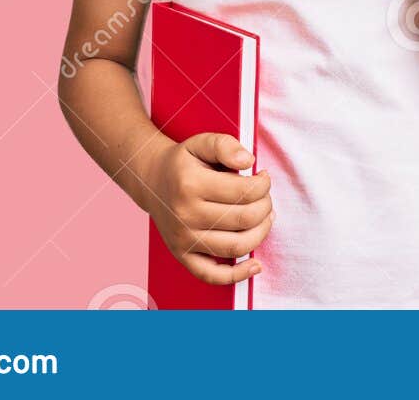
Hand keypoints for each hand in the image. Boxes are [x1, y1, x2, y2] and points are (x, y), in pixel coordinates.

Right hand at [143, 132, 273, 285]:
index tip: (263, 177)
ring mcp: (184, 239)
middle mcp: (185, 215)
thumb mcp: (201, 143)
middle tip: (264, 196)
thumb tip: (248, 161)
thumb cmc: (183, 163)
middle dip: (266, 206)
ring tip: (263, 217)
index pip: (245, 191)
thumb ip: (226, 145)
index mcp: (191, 185)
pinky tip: (255, 265)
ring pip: (236, 246)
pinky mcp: (183, 256)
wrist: (152, 181)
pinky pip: (212, 275)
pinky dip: (237, 275)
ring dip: (261, 232)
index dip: (264, 184)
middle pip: (245, 219)